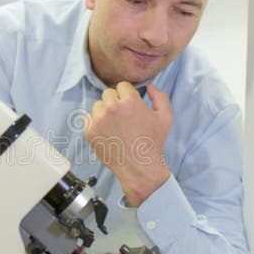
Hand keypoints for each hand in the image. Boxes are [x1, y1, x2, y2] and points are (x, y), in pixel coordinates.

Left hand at [84, 82, 171, 206]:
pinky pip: (88, 118)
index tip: (130, 105)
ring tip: (115, 125)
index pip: (122, 86)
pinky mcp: (90, 131)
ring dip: (104, 111)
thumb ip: (160, 97)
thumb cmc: (152, 143)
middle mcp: (112, 108)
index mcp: (130, 101)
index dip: (127, 95)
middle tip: (123, 116)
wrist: (139, 167)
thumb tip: (150, 86)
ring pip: (97, 105)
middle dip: (115, 101)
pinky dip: (95, 123)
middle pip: (108, 93)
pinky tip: (106, 131)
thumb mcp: (165, 117)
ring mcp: (99, 120)